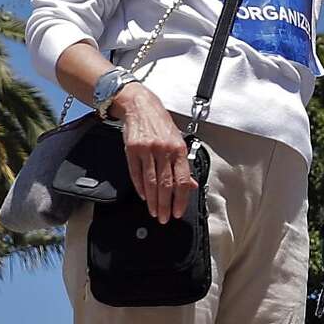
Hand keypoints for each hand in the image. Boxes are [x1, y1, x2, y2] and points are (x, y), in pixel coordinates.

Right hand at [113, 82, 196, 223]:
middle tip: (165, 218)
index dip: (180, 199)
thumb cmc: (161, 124)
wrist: (140, 105)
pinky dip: (140, 187)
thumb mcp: (178, 141)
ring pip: (151, 182)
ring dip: (153, 200)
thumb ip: (183, 165)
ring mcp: (147, 150)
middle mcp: (164, 150)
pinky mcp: (132, 149)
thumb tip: (191, 185)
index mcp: (179, 149)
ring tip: (155, 212)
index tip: (178, 211)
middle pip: (166, 184)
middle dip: (166, 205)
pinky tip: (144, 197)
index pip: (182, 180)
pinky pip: (136, 173)